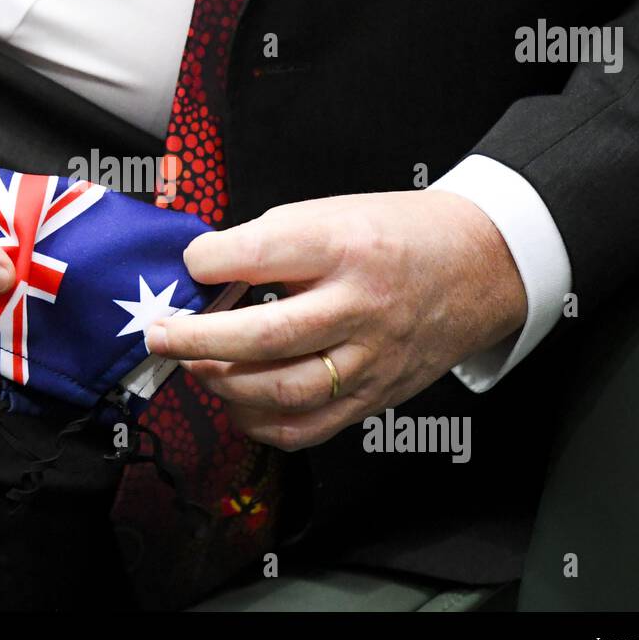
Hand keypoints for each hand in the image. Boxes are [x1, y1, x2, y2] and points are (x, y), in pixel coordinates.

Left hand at [143, 191, 526, 450]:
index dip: (207, 262)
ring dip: (223, 385)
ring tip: (195, 367)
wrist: (479, 264)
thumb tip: (205, 274)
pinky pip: (309, 427)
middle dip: (196, 340)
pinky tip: (237, 403)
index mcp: (345, 246)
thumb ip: (270, 243)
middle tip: (160, 334)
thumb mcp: (333, 212)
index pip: (258, 255)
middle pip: (265, 336)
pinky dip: (261, 424)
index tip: (189, 265)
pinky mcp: (376, 395)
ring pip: (283, 391)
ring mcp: (371, 357)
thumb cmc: (396, 233)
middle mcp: (360, 305)